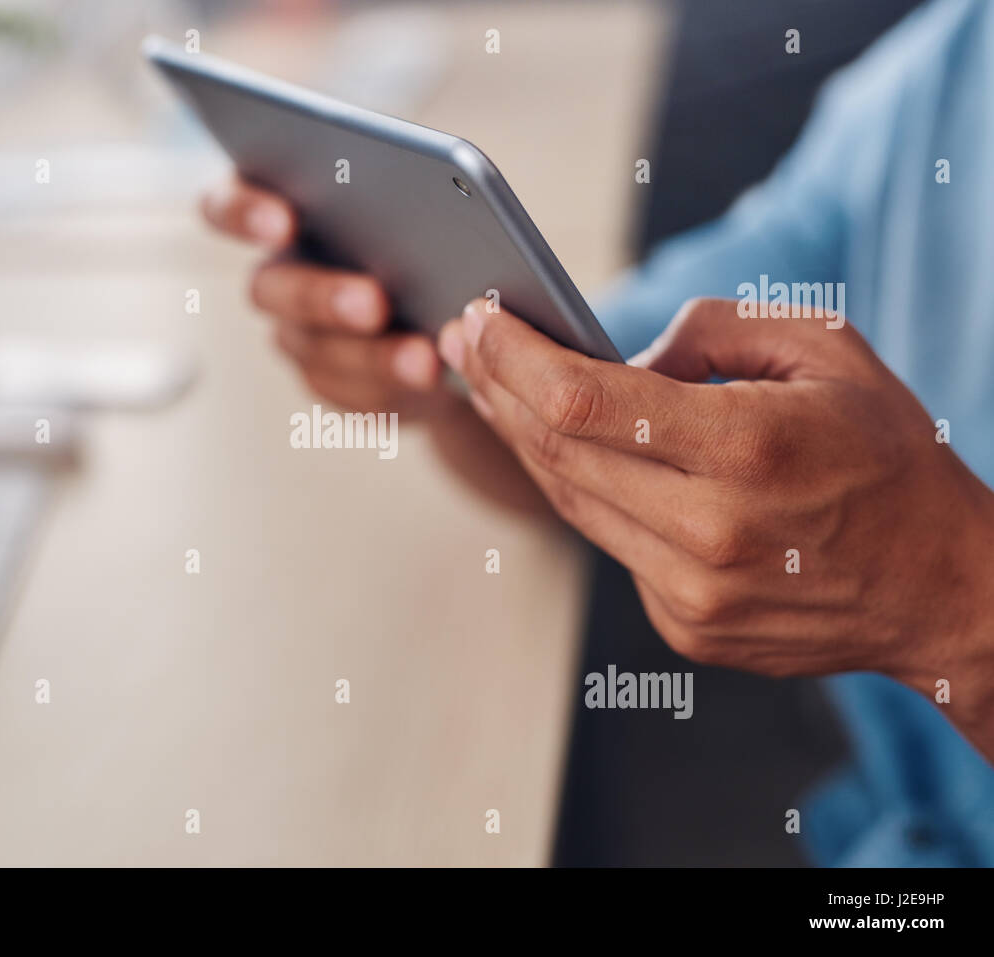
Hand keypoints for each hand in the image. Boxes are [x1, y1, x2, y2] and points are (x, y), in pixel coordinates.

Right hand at [199, 175, 443, 412]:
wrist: (455, 303)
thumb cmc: (430, 227)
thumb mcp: (423, 195)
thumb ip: (404, 186)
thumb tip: (429, 194)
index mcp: (280, 207)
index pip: (227, 204)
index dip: (243, 212)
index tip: (281, 221)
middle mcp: (279, 274)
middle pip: (271, 289)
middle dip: (321, 297)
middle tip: (372, 303)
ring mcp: (299, 332)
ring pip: (317, 350)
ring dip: (370, 355)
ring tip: (422, 356)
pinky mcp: (332, 379)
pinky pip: (350, 390)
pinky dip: (390, 385)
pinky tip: (428, 377)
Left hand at [439, 297, 993, 752]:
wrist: (940, 588)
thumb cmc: (886, 454)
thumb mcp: (825, 350)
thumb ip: (712, 330)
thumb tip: (619, 357)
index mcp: (747, 450)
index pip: (583, 400)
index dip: (515, 357)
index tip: (480, 317)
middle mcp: (709, 532)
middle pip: (557, 451)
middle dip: (497, 387)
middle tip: (463, 342)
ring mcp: (691, 592)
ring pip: (570, 501)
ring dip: (521, 439)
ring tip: (493, 387)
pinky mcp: (683, 626)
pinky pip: (611, 543)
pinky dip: (584, 490)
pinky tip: (567, 451)